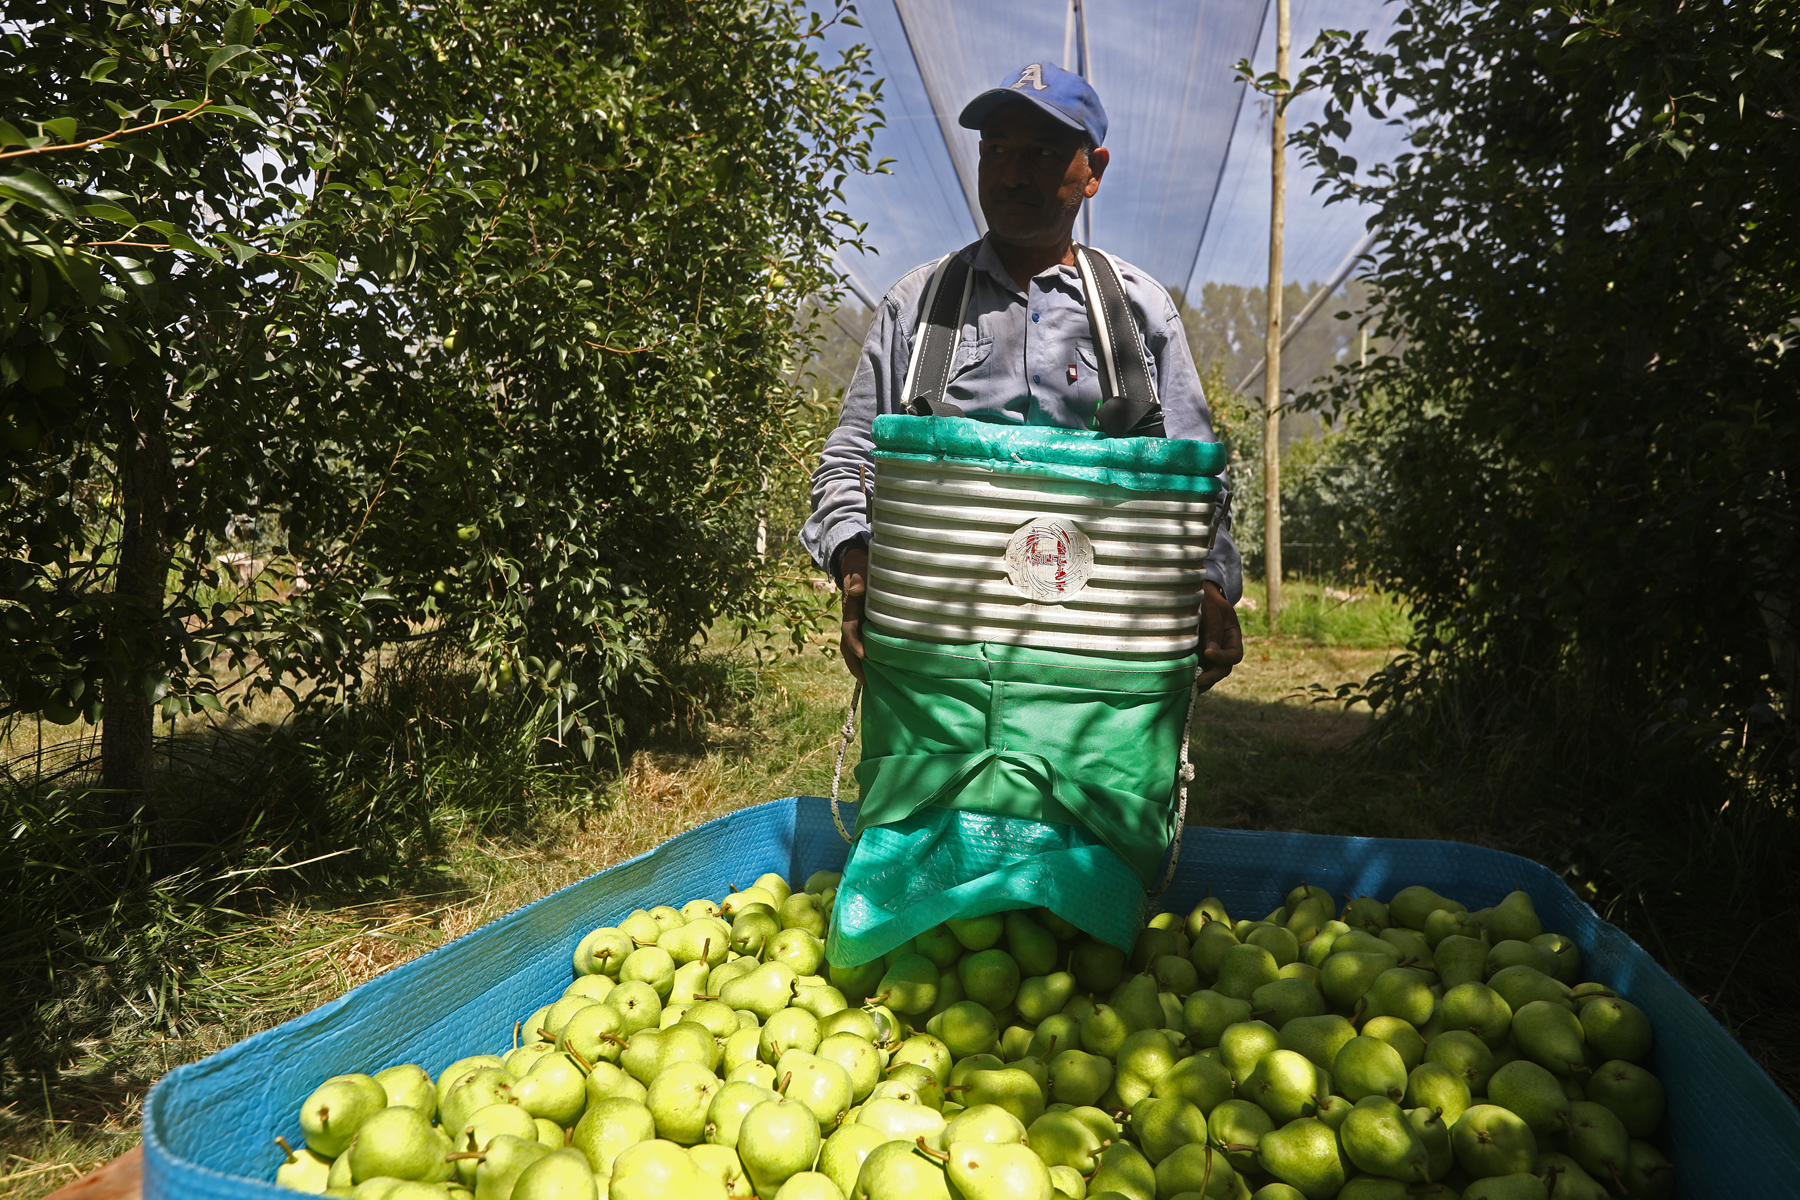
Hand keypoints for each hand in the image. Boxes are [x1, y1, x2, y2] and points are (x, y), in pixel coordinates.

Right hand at [838, 545, 868, 683]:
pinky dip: (866, 657)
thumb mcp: (860, 567)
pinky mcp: (863, 625)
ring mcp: (855, 623)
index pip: (849, 629)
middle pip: (847, 645)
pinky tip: (878, 668)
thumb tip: (857, 588)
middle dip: (854, 663)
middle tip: (866, 680)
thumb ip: (858, 577)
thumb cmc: (861, 566)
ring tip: (870, 681)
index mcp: (850, 608)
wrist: (855, 563)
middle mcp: (850, 618)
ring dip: (859, 664)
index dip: (854, 642)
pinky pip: (861, 643)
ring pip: (852, 647)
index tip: (863, 654)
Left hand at [1195, 580, 1243, 692]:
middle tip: (1199, 681)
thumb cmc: (1207, 599)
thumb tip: (1210, 652)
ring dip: (1202, 681)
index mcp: (1232, 636)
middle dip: (1213, 676)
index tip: (1208, 653)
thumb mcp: (1212, 609)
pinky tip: (1183, 685)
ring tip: (1190, 688)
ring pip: (1211, 672)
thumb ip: (1213, 628)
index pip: (1234, 654)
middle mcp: (1223, 648)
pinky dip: (1193, 678)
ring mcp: (1210, 654)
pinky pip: (1198, 670)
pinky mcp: (1197, 656)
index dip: (1223, 657)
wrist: (1196, 596)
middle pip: (1224, 668)